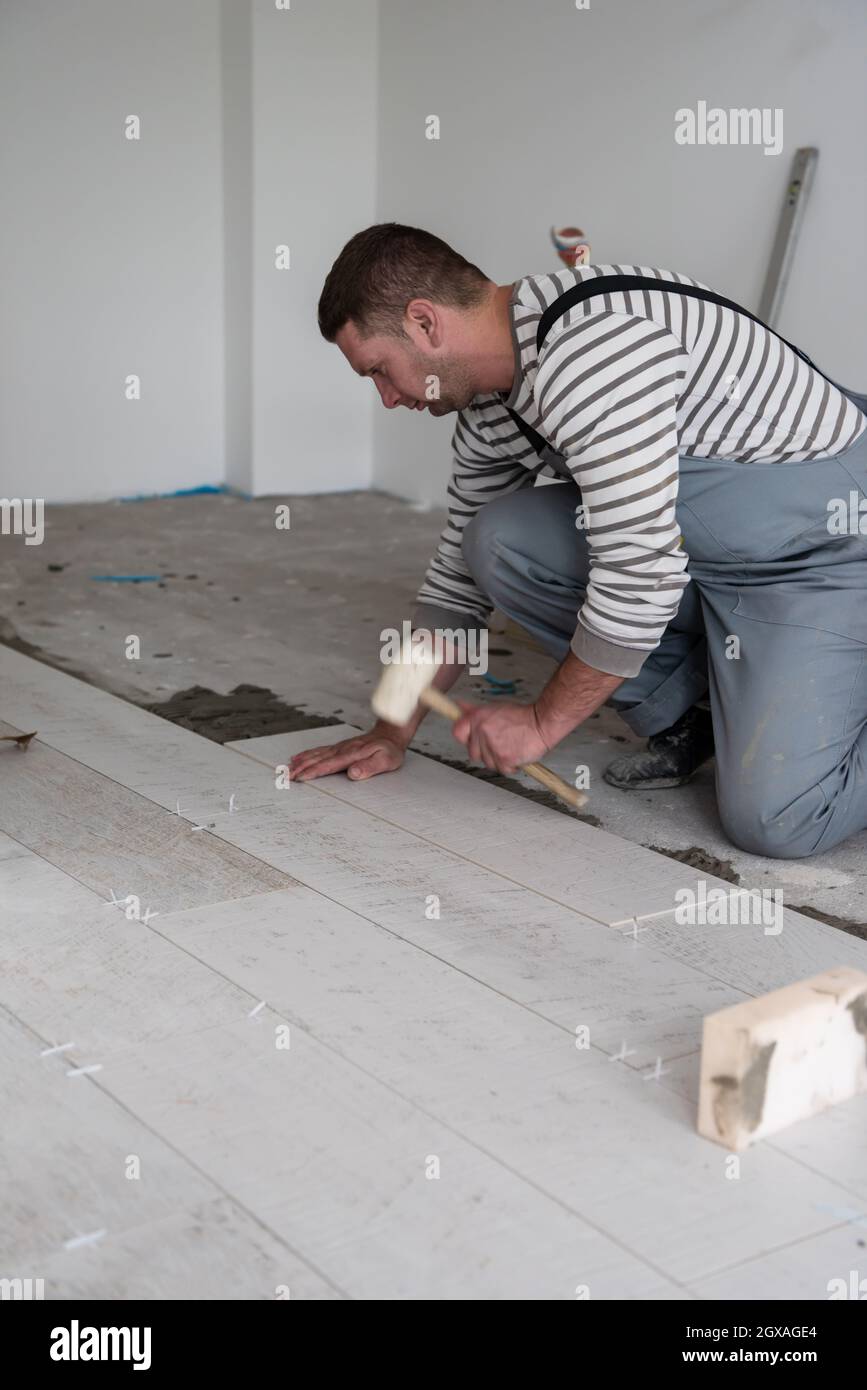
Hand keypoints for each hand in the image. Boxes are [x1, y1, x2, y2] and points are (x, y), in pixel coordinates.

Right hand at [288, 729, 406, 782]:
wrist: (390, 734)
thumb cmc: (389, 750)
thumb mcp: (385, 760)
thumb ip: (369, 767)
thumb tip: (353, 774)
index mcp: (351, 754)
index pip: (328, 765)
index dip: (313, 772)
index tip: (300, 777)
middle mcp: (342, 750)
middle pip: (317, 759)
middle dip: (300, 768)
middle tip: (285, 777)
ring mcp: (339, 747)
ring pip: (315, 754)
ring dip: (300, 762)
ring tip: (286, 769)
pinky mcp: (339, 747)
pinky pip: (319, 751)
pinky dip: (306, 754)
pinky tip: (298, 757)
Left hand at [451, 701, 549, 773]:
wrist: (542, 723)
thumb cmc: (521, 717)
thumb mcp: (495, 709)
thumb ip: (474, 711)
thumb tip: (459, 706)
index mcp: (478, 718)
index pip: (457, 732)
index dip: (465, 738)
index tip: (472, 739)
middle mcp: (483, 732)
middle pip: (472, 753)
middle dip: (484, 752)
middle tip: (498, 743)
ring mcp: (493, 747)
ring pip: (487, 763)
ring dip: (498, 759)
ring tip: (509, 747)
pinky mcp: (504, 759)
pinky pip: (501, 770)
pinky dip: (510, 766)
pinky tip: (516, 754)